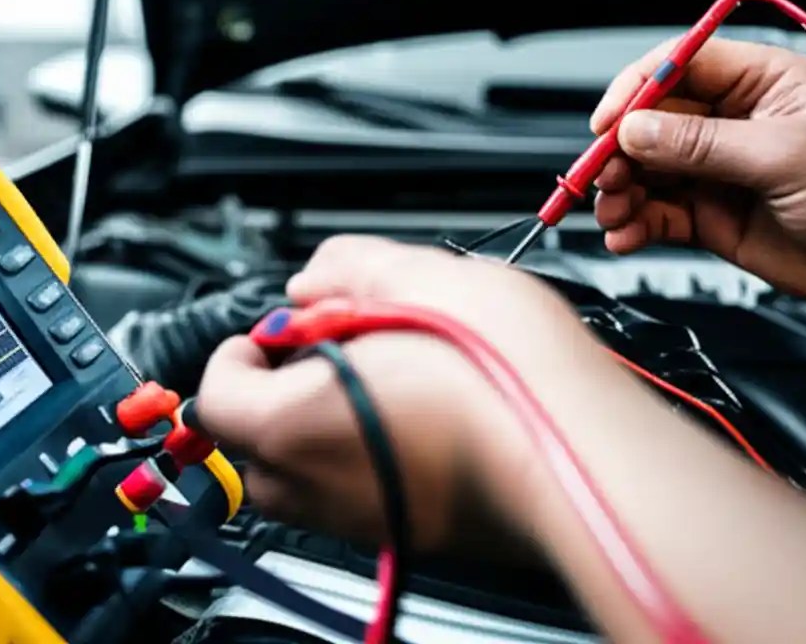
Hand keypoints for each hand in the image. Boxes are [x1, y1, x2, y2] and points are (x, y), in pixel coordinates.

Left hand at [192, 235, 608, 552]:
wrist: (589, 450)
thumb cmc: (510, 377)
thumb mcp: (416, 277)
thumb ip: (340, 271)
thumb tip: (308, 283)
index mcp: (295, 425)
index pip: (216, 395)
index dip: (244, 351)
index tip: (283, 331)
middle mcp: (318, 487)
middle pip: (251, 445)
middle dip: (275, 392)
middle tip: (332, 350)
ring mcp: (364, 519)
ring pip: (300, 476)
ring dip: (319, 425)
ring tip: (383, 380)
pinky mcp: (408, 534)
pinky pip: (354, 496)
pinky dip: (364, 456)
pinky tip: (419, 416)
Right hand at [592, 36, 805, 311]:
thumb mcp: (784, 157)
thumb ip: (702, 145)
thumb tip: (636, 131)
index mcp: (759, 84)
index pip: (679, 67)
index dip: (636, 90)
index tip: (606, 124)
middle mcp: (734, 123)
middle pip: (650, 125)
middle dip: (617, 152)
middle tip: (601, 180)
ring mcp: (720, 172)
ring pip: (647, 173)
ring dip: (620, 193)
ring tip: (613, 214)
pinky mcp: (714, 217)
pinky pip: (658, 215)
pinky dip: (635, 226)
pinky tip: (625, 236)